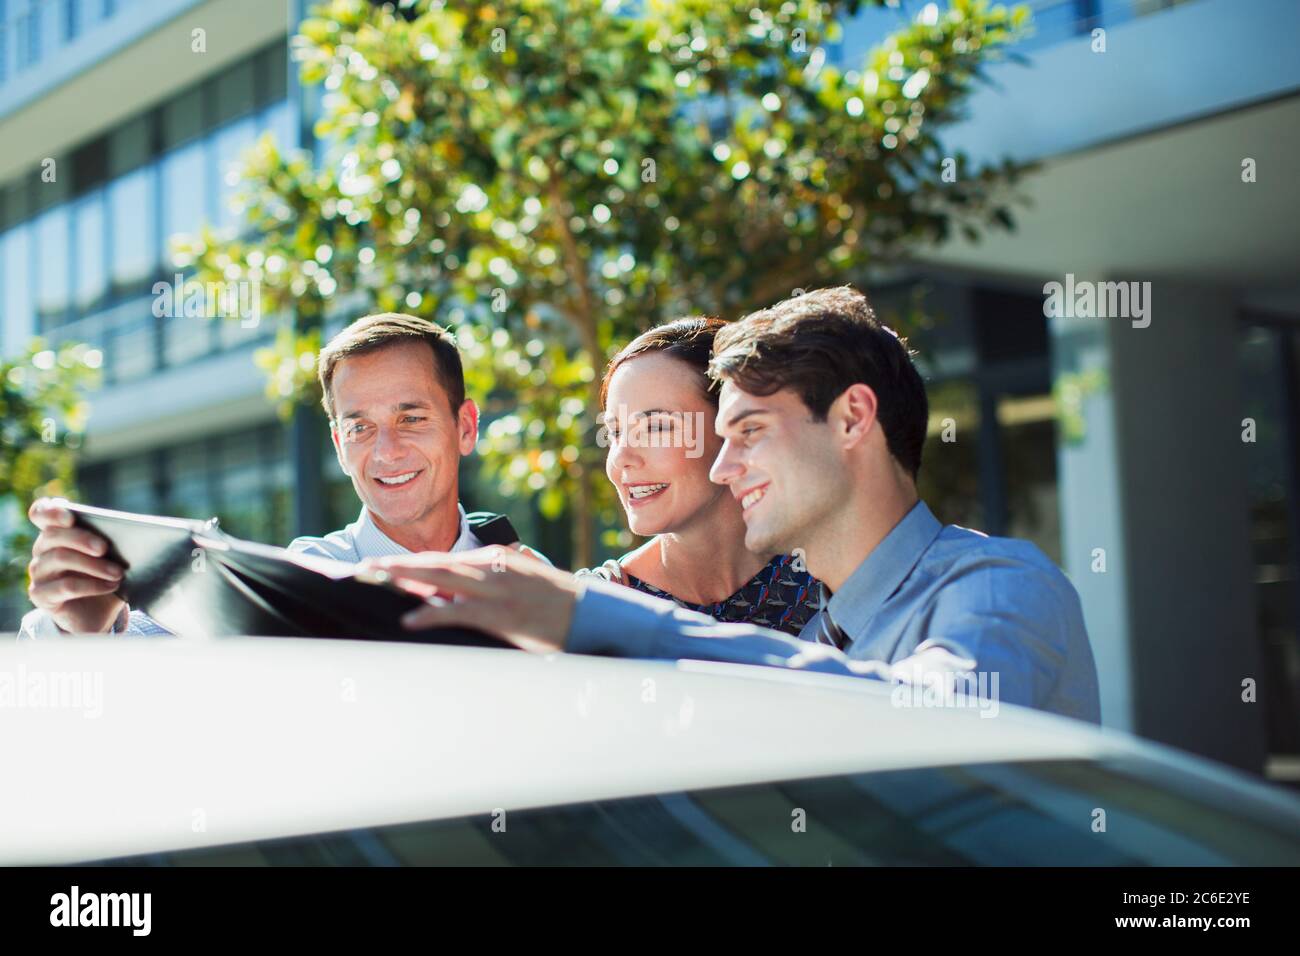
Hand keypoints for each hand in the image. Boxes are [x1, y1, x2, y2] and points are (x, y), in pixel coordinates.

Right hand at [27, 498, 126, 633]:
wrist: (98, 614)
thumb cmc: (107, 577)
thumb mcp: (114, 557)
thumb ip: (117, 540)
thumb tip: (141, 532)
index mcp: (57, 532)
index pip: (41, 513)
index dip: (52, 511)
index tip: (70, 516)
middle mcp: (42, 549)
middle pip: (53, 535)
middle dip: (81, 538)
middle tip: (105, 547)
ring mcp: (39, 572)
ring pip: (59, 558)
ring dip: (93, 565)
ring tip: (119, 573)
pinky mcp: (41, 595)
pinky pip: (65, 587)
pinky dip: (92, 585)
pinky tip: (111, 585)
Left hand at [363, 546, 579, 652]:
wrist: (594, 614)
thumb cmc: (559, 606)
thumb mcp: (524, 585)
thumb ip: (493, 585)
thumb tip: (462, 596)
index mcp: (496, 559)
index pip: (444, 559)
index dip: (410, 563)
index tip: (382, 567)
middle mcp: (492, 566)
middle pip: (434, 562)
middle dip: (395, 565)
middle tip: (361, 568)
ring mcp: (496, 588)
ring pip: (439, 579)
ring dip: (402, 579)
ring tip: (372, 580)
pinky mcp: (502, 613)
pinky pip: (458, 612)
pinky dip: (431, 615)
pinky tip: (410, 620)